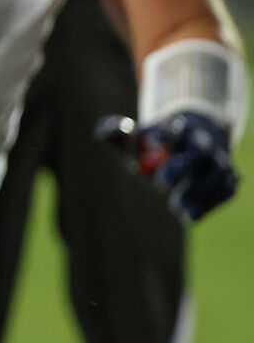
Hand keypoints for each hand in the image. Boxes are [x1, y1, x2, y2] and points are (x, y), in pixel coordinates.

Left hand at [96, 112, 238, 222]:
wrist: (187, 148)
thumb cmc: (152, 144)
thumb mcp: (130, 137)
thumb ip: (114, 131)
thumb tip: (113, 128)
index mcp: (180, 126)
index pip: (177, 128)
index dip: (167, 134)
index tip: (152, 142)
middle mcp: (205, 142)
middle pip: (199, 151)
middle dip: (182, 166)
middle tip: (160, 182)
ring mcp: (220, 161)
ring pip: (218, 174)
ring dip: (199, 193)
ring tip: (176, 209)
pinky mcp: (228, 180)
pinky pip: (226, 192)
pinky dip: (210, 204)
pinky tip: (190, 216)